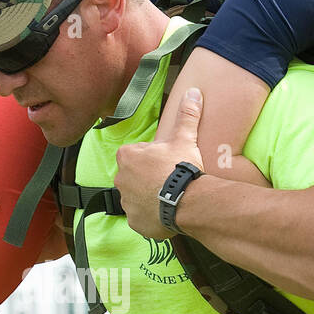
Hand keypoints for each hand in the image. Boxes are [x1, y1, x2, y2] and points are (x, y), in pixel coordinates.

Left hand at [114, 87, 205, 240]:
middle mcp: (120, 179)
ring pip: (136, 196)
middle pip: (133, 175)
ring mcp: (126, 202)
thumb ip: (186, 115)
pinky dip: (149, 215)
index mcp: (127, 156)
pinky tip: (165, 211)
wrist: (186, 201)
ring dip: (148, 196)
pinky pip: (140, 216)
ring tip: (168, 196)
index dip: (150, 156)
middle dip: (147, 177)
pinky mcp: (134, 221)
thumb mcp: (184, 138)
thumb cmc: (180, 168)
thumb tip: (194, 92)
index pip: (134, 153)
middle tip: (167, 178)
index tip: (164, 161)